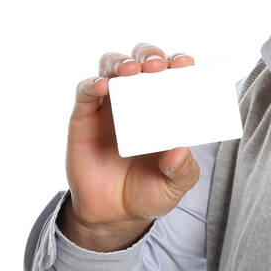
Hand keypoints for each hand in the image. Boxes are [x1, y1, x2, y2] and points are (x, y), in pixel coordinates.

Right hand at [62, 43, 201, 250]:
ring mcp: (110, 106)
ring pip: (111, 67)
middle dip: (150, 55)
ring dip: (121, 63)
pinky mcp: (84, 116)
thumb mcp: (175, 187)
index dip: (179, 63)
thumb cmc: (149, 191)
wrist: (112, 215)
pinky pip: (85, 91)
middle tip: (157, 66)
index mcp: (165, 108)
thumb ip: (182, 171)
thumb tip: (180, 151)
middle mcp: (138, 99)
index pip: (173, 75)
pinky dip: (93, 83)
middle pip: (141, 61)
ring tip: (131, 71)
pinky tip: (103, 86)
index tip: (186, 64)